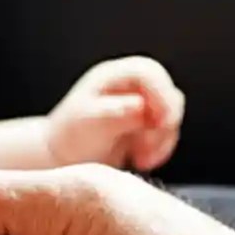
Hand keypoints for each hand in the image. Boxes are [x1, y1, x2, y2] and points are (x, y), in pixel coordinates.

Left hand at [46, 56, 183, 170]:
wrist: (63, 159)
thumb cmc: (70, 138)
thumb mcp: (89, 123)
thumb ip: (115, 112)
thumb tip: (140, 105)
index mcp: (113, 76)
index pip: (149, 73)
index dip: (161, 95)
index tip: (162, 124)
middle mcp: (130, 84)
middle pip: (166, 93)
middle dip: (163, 124)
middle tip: (145, 151)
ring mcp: (141, 102)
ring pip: (171, 115)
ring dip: (162, 140)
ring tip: (139, 160)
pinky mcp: (148, 122)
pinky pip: (167, 132)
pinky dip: (160, 148)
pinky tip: (141, 161)